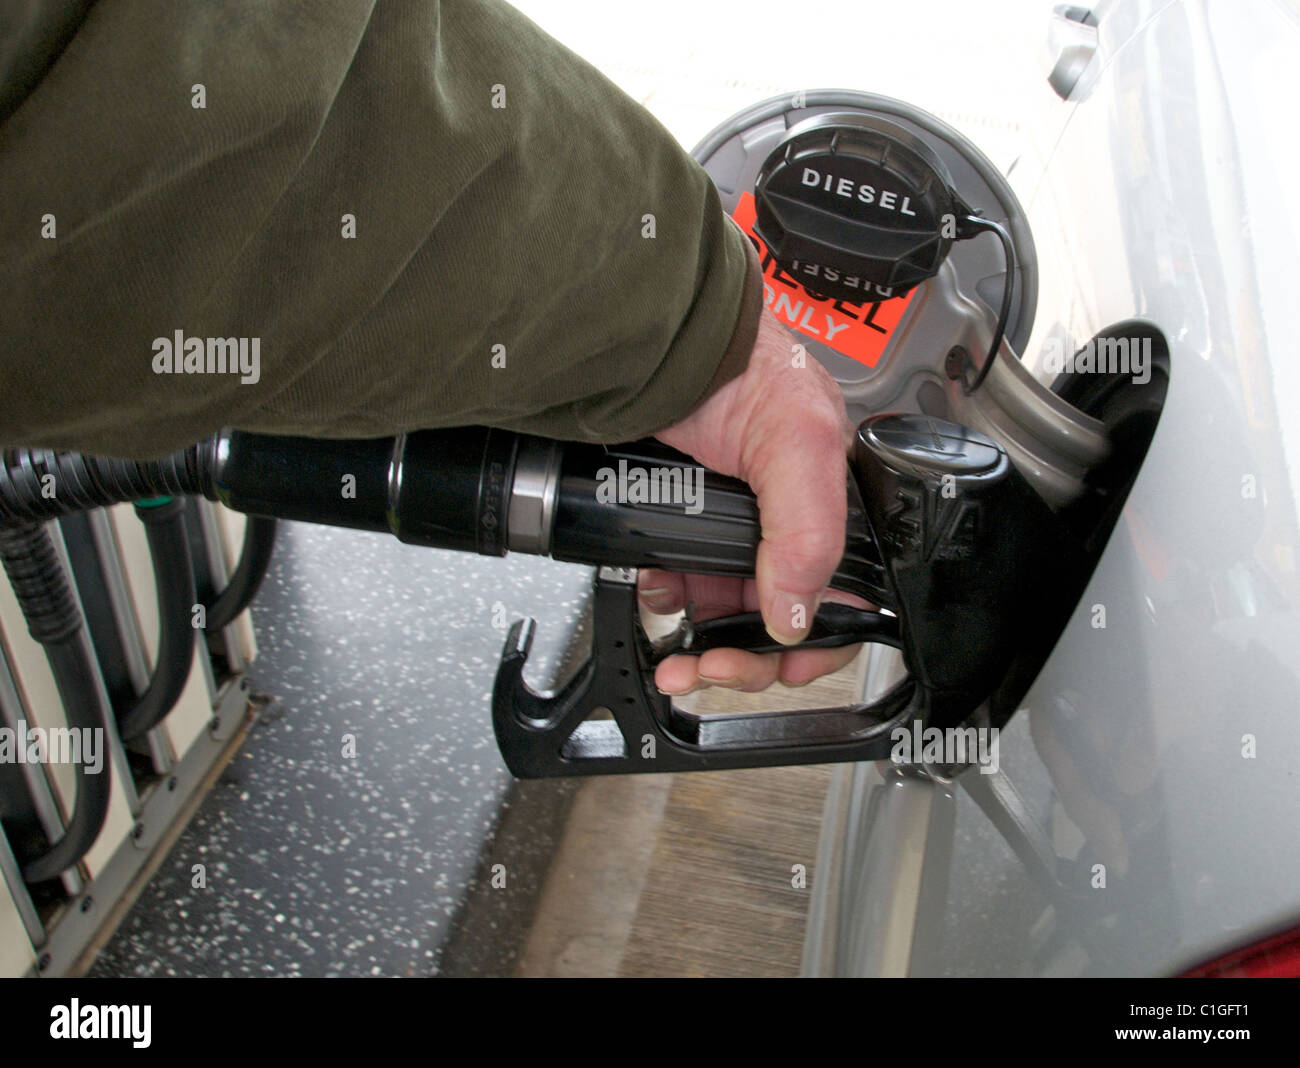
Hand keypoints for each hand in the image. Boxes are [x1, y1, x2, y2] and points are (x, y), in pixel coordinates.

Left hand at [647, 309, 866, 694]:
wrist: (661, 346)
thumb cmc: (744, 366)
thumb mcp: (797, 441)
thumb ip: (808, 531)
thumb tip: (796, 615)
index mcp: (831, 512)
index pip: (844, 602)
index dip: (817, 646)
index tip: (782, 669)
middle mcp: (785, 527)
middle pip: (780, 622)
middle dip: (748, 659)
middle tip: (715, 669)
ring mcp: (733, 530)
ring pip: (728, 614)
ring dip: (705, 644)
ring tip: (680, 654)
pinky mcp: (687, 525)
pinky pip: (683, 586)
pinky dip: (670, 602)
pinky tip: (659, 594)